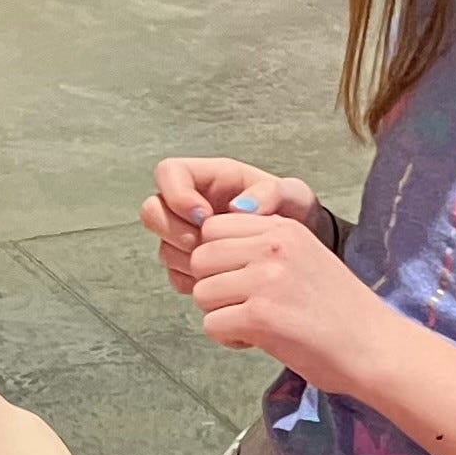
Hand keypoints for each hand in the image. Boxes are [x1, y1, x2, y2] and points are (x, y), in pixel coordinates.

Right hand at [139, 158, 321, 293]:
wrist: (302, 252)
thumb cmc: (296, 213)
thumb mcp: (294, 195)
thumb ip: (270, 193)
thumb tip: (238, 208)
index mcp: (210, 179)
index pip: (169, 173)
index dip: (176, 194)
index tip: (203, 216)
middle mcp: (191, 205)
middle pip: (153, 212)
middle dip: (174, 232)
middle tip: (205, 245)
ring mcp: (187, 236)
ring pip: (163, 247)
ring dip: (187, 260)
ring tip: (225, 265)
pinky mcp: (191, 265)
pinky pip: (176, 275)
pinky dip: (195, 281)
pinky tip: (225, 280)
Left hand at [186, 210, 401, 395]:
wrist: (376, 347)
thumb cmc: (340, 310)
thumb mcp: (305, 256)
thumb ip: (263, 247)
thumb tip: (206, 253)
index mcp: (284, 228)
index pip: (214, 228)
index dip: (217, 258)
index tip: (239, 279)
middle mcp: (273, 246)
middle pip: (200, 258)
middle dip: (213, 286)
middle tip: (243, 306)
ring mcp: (266, 280)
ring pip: (201, 293)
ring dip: (220, 314)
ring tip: (253, 324)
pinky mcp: (260, 316)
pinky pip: (212, 325)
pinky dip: (229, 339)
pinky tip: (259, 340)